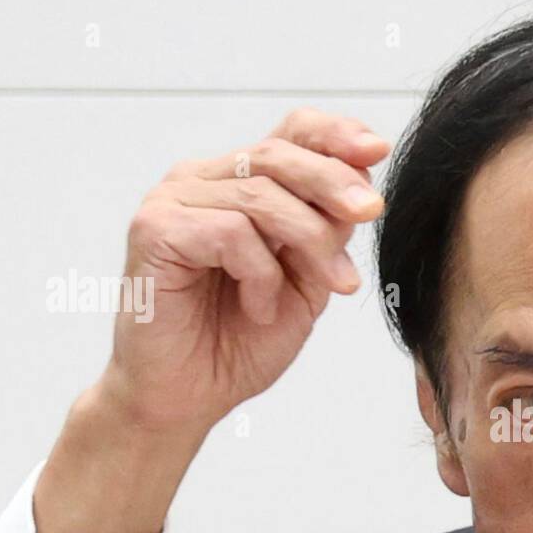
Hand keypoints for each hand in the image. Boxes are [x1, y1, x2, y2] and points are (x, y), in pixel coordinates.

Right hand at [101, 107, 389, 432]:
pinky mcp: (154, 229)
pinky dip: (259, 273)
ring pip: (261, 195)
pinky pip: (230, 231)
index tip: (377, 151)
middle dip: (333, 182)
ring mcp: (173, 201)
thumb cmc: (239, 342)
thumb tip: (361, 187)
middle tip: (370, 210)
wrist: (187, 398)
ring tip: (325, 287)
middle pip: (278, 154)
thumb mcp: (306, 283)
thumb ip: (328, 234)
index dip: (335, 134)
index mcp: (239, 184)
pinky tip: (258, 307)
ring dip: (308, 242)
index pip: (290, 134)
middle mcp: (203, 180)